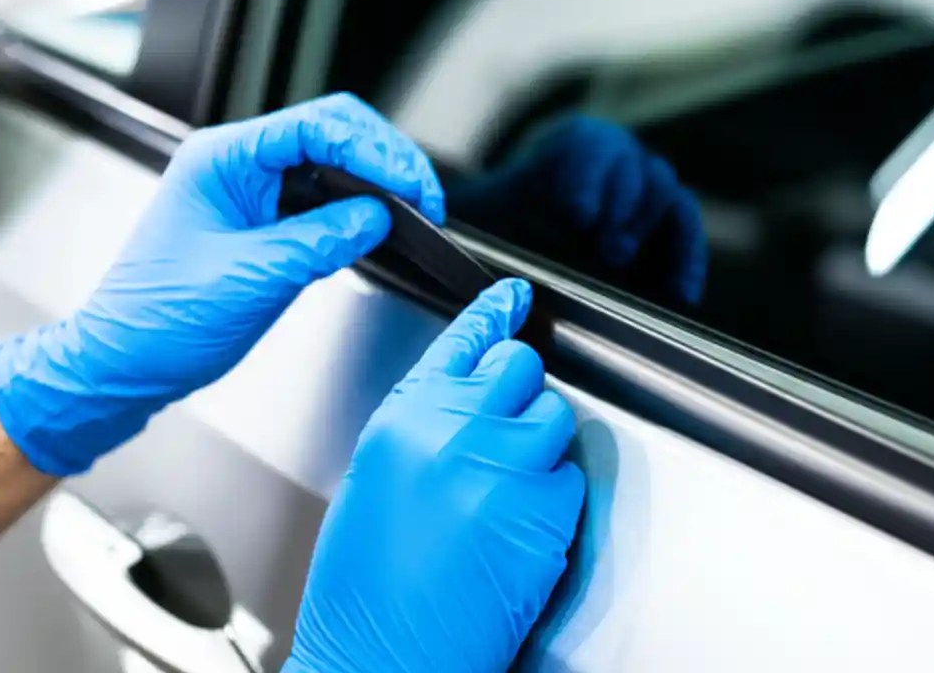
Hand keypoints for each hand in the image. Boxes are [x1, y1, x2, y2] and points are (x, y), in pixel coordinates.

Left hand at [0, 93, 444, 475]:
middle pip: (330, 134)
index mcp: (222, 159)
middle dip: (384, 160)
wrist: (123, 365)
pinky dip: (356, 213)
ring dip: (374, 185)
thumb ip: (321, 240)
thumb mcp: (253, 277)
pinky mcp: (262, 226)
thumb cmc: (158, 322)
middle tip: (424, 197)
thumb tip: (376, 216)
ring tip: (412, 212)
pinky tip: (379, 229)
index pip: (317, 128)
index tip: (411, 187)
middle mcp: (236, 166)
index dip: (375, 154)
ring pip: (330, 167)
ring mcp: (250, 195)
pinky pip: (320, 204)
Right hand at [284, 279, 584, 672]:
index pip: (463, 339)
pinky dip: (553, 498)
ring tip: (504, 490)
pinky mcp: (544, 511)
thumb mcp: (374, 481)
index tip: (515, 295)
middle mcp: (456, 431)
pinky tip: (515, 529)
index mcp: (404, 419)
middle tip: (504, 427)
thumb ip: (422, 427)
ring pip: (554, 418)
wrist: (383, 656)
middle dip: (518, 389)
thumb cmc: (365, 586)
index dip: (495, 313)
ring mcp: (504, 467)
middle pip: (521, 366)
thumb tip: (462, 404)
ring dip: (539, 443)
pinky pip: (569, 479)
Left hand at [465, 115, 706, 304]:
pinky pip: (685, 224)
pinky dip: (687, 256)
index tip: (578, 215)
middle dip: (620, 206)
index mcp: (568, 143)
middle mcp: (611, 153)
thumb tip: (443, 219)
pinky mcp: (662, 217)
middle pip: (632, 165)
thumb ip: (470, 213)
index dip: (587, 178)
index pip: (589, 146)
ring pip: (663, 188)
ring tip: (616, 257)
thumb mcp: (480, 211)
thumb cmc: (498, 221)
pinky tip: (681, 293)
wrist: (520, 233)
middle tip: (605, 246)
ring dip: (645, 226)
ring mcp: (641, 182)